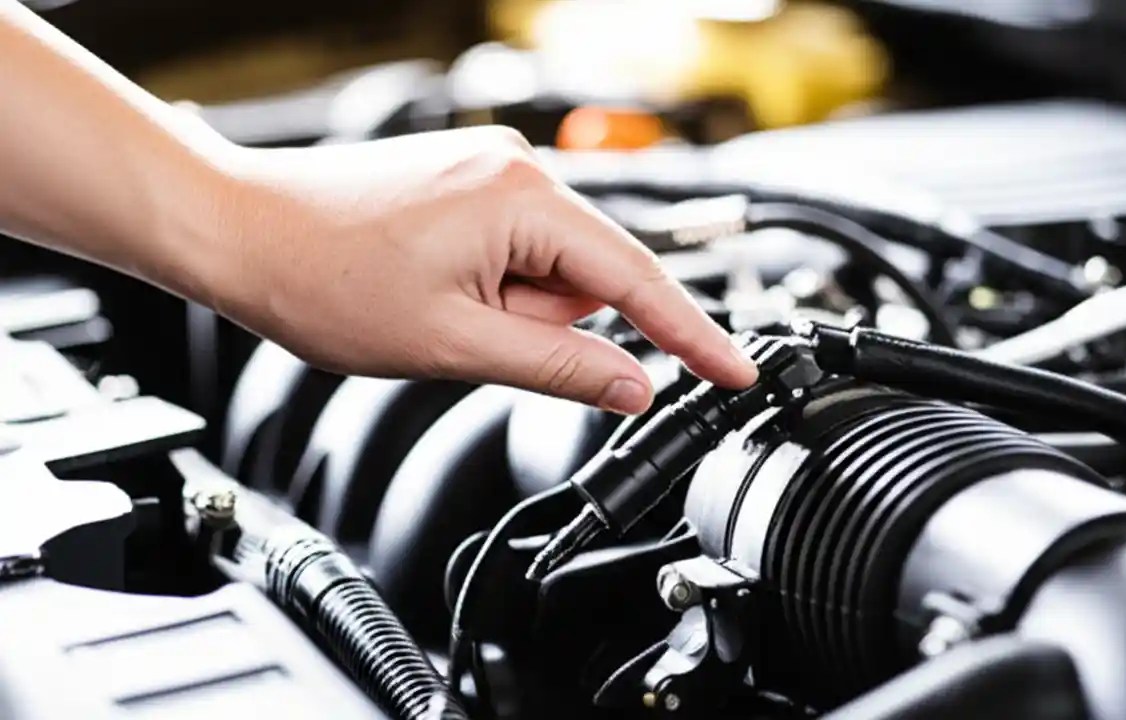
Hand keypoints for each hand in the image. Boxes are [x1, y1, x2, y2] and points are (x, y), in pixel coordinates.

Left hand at [202, 127, 757, 413]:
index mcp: (524, 200)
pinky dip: (491, 289)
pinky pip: (514, 254)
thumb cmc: (323, 276)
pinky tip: (432, 290)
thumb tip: (633, 387)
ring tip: (434, 309)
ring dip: (510, 310)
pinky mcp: (467, 187)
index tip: (738, 372)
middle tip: (466, 335)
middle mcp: (516, 171)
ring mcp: (490, 174)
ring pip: (547, 272)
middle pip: (587, 278)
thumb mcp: (454, 343)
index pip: (639, 279)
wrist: (237, 231)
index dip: (694, 334)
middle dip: (544, 324)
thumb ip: (559, 366)